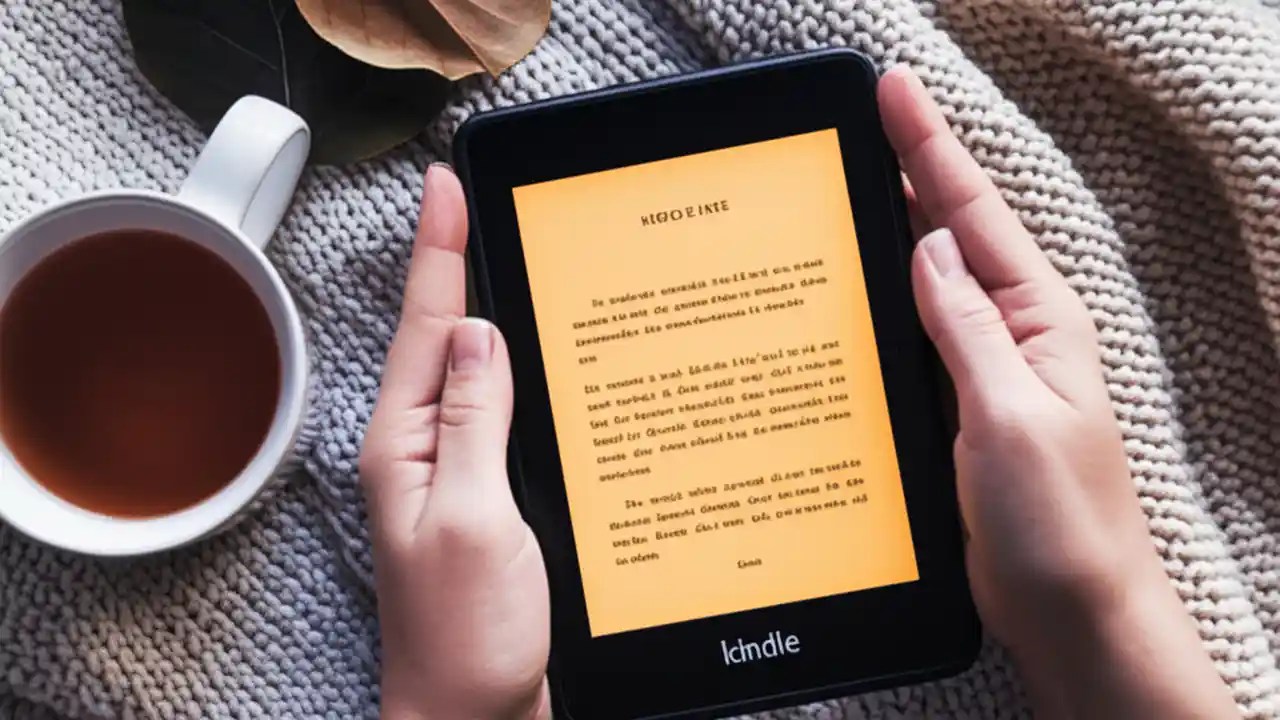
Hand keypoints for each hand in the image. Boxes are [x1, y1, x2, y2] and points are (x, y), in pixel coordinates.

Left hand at [359, 164, 550, 719]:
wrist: (473, 716)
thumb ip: (475, 421)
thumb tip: (480, 334)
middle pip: (444, 337)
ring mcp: (453, 472)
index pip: (429, 325)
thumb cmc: (466, 636)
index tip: (448, 181)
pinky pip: (498, 416)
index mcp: (408, 444)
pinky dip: (519, 376)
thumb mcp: (474, 518)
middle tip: (473, 195)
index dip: (441, 248)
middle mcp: (423, 448)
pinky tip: (536, 359)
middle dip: (459, 261)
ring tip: (501, 251)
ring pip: (474, 373)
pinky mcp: (485, 496)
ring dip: (489, 311)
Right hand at [879, 67, 1237, 717]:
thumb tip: (932, 248)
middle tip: (861, 118)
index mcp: (1038, 321)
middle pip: (950, 234)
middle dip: (908, 170)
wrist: (1072, 610)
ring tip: (848, 182)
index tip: (893, 90)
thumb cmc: (1060, 522)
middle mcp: (1011, 335)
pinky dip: (882, 305)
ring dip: (890, 233)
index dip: (929, 148)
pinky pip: (913, 337)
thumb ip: (967, 329)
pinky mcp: (957, 408)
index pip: (974, 215)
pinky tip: (852, 291)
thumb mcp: (1009, 417)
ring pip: (926, 283)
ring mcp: (983, 370)